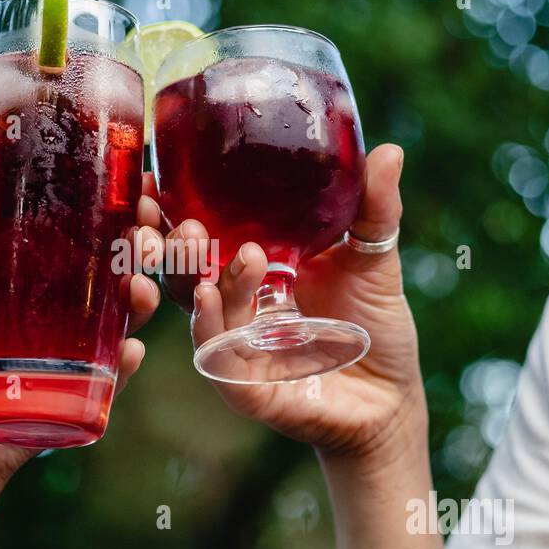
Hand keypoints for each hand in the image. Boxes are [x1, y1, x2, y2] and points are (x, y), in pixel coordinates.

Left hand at [0, 176, 163, 479]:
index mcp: (40, 271)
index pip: (90, 227)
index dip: (120, 204)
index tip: (139, 182)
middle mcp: (68, 306)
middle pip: (120, 265)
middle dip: (144, 245)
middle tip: (145, 233)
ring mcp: (80, 349)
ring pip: (127, 315)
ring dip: (144, 298)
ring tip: (139, 290)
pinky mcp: (83, 392)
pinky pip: (116, 375)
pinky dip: (127, 362)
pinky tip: (131, 351)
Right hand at [160, 145, 425, 460]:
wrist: (393, 397)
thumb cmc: (374, 326)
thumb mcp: (372, 258)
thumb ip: (373, 209)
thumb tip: (388, 151)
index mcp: (252, 271)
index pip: (201, 237)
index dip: (170, 211)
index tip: (155, 180)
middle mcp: (236, 308)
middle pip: (186, 272)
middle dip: (169, 243)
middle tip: (170, 213)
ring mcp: (237, 348)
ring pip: (198, 309)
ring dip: (194, 274)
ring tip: (208, 243)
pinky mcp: (248, 388)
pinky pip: (218, 358)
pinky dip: (209, 327)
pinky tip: (211, 295)